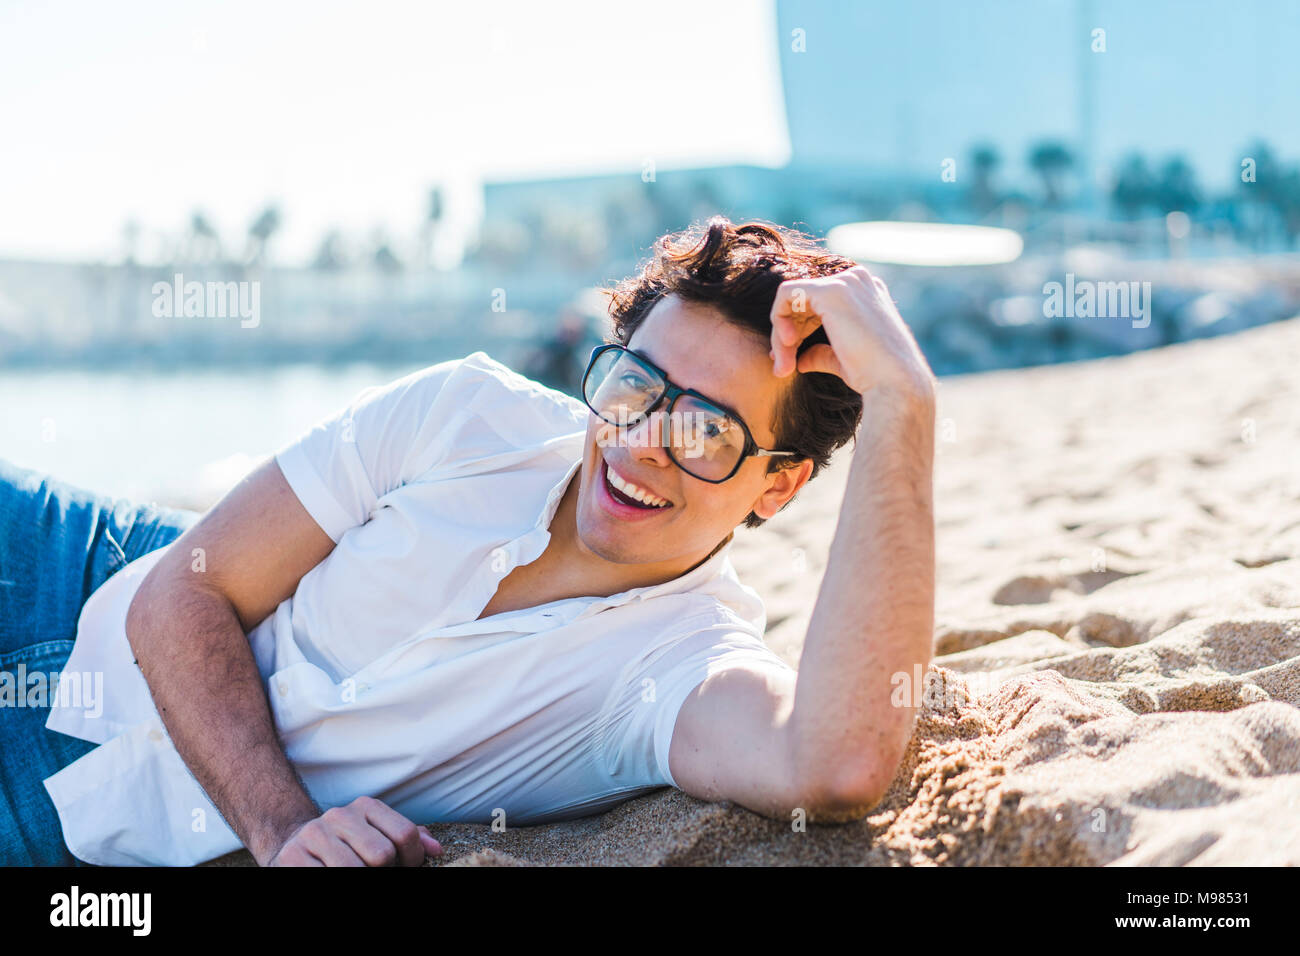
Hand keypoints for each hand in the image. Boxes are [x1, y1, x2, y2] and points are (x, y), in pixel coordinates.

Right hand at [264, 796, 442, 865]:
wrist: (294, 842)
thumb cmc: (347, 843)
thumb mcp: (376, 832)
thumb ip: (408, 838)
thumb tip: (436, 850)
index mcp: (366, 806)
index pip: (404, 834)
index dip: (412, 859)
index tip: (407, 867)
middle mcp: (340, 816)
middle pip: (381, 855)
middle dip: (385, 871)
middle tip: (377, 872)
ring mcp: (314, 835)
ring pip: (354, 870)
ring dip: (360, 878)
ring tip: (358, 873)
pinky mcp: (292, 857)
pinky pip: (326, 877)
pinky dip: (337, 881)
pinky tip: (334, 876)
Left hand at [768, 265, 934, 401]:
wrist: (894, 383)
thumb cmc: (875, 376)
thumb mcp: (844, 360)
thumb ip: (822, 353)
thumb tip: (801, 361)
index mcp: (865, 292)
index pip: (818, 303)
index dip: (799, 331)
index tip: (789, 361)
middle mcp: (856, 280)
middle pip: (802, 301)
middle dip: (785, 336)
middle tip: (782, 369)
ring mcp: (844, 281)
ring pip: (791, 299)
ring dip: (781, 335)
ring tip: (783, 367)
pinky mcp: (829, 290)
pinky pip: (786, 295)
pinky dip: (778, 320)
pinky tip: (787, 344)